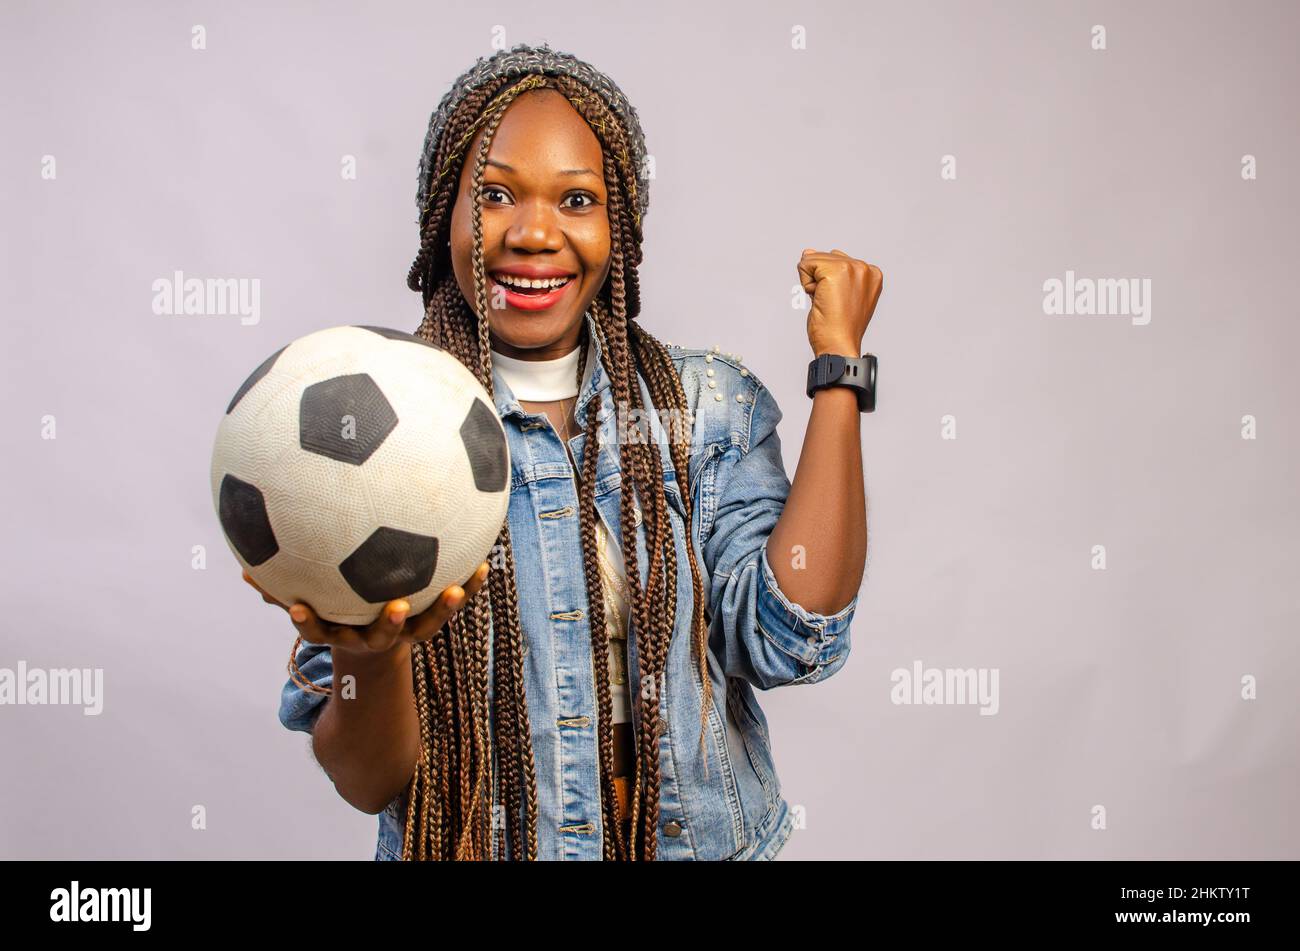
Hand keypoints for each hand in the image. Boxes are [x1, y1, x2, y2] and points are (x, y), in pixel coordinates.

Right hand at [242, 562, 490, 655]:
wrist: (374, 652)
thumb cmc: (336, 615)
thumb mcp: (311, 606)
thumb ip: (279, 589)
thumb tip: (240, 568)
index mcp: (343, 632)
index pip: (322, 632)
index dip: (311, 624)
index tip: (298, 610)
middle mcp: (377, 637)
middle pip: (383, 637)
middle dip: (389, 624)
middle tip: (397, 606)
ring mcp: (408, 632)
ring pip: (427, 625)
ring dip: (443, 609)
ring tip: (455, 588)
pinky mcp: (432, 619)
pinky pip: (452, 602)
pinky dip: (469, 586)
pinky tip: (485, 563)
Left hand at [796, 248, 882, 355]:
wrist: (839, 346)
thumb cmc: (839, 329)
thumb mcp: (837, 294)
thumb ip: (828, 271)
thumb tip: (807, 252)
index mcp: (871, 273)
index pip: (836, 260)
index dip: (828, 283)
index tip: (839, 302)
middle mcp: (865, 268)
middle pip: (824, 257)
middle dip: (819, 281)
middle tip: (831, 304)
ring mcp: (853, 267)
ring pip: (813, 259)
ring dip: (812, 283)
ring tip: (827, 302)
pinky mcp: (836, 270)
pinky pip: (805, 264)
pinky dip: (805, 284)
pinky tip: (820, 300)